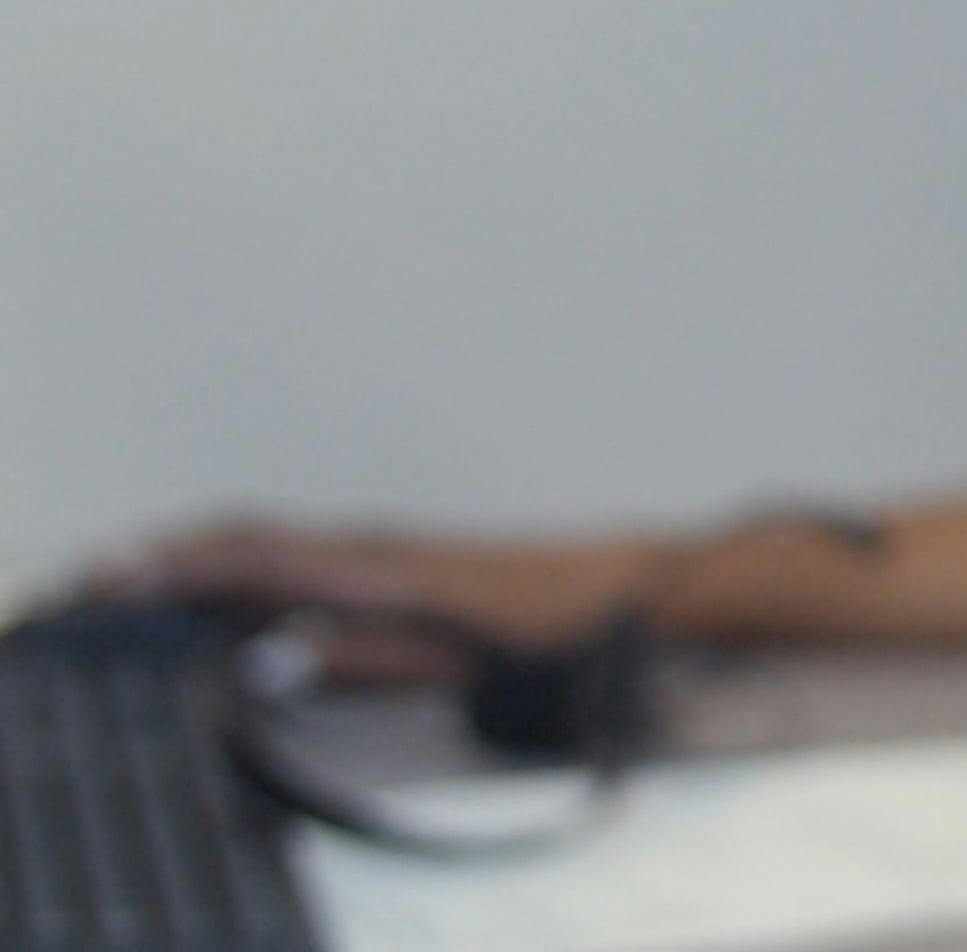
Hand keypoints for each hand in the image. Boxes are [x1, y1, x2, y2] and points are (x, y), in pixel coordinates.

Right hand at [97, 520, 656, 681]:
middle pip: (259, 538)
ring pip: (284, 539)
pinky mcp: (411, 559)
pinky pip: (314, 551)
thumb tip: (265, 658)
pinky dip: (260, 561)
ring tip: (146, 574)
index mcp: (380, 569)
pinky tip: (242, 590)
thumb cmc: (552, 631)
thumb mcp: (458, 659)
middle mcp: (380, 545)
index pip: (260, 559)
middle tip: (104, 575)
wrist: (633, 587)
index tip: (117, 572)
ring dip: (214, 553)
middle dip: (179, 552)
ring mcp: (396, 547)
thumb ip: (362, 659)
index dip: (184, 567)